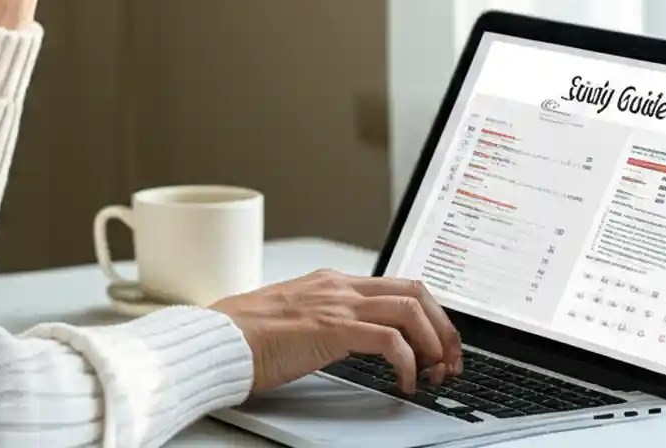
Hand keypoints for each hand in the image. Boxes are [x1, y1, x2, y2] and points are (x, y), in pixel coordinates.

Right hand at [210, 269, 463, 393]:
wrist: (216, 340)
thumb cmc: (245, 338)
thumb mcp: (297, 320)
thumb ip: (328, 322)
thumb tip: (357, 342)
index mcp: (333, 282)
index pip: (399, 286)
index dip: (429, 315)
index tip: (439, 345)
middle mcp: (340, 286)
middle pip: (416, 291)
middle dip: (443, 327)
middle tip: (449, 360)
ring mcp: (336, 304)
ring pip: (411, 310)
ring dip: (434, 344)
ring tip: (435, 373)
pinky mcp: (331, 329)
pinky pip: (390, 341)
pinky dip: (408, 362)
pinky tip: (405, 382)